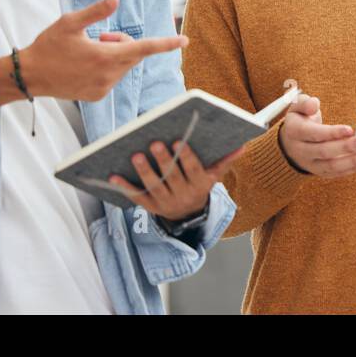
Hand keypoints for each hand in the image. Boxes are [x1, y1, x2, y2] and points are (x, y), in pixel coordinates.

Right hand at [18, 0, 187, 101]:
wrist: (29, 76)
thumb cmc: (48, 46)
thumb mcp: (70, 23)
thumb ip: (96, 11)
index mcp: (106, 57)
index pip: (144, 48)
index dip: (166, 43)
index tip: (184, 40)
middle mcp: (109, 76)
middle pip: (133, 54)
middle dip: (122, 42)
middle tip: (100, 35)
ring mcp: (103, 88)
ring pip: (123, 66)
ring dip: (113, 55)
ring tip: (88, 51)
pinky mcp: (97, 96)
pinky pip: (112, 77)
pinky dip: (105, 68)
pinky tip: (83, 66)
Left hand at [108, 139, 240, 220]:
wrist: (188, 215)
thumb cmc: (200, 185)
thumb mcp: (214, 176)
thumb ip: (225, 161)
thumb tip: (242, 146)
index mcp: (200, 185)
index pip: (193, 170)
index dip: (186, 157)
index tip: (178, 141)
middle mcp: (183, 195)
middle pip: (172, 177)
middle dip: (163, 160)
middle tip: (154, 143)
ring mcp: (166, 203)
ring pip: (154, 187)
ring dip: (145, 172)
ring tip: (135, 155)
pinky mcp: (151, 207)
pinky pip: (137, 197)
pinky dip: (125, 187)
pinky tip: (113, 176)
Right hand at [278, 95, 355, 177]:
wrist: (289, 143)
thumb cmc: (299, 120)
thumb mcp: (296, 107)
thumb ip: (304, 103)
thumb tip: (313, 105)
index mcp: (295, 132)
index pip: (314, 134)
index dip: (332, 133)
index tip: (350, 129)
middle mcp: (301, 150)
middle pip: (323, 152)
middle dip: (345, 148)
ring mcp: (310, 164)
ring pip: (331, 166)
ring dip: (352, 162)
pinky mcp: (320, 172)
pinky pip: (337, 173)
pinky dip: (353, 168)